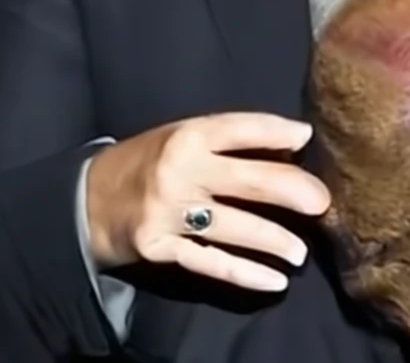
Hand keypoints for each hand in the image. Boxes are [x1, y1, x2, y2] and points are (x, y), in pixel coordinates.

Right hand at [86, 113, 329, 291]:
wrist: (87, 199)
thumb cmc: (152, 160)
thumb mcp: (184, 136)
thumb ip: (229, 141)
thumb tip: (291, 145)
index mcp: (189, 135)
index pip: (242, 129)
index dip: (277, 131)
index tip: (307, 137)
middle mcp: (180, 171)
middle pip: (246, 181)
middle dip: (291, 191)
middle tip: (322, 203)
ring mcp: (168, 213)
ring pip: (234, 227)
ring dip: (274, 241)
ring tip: (301, 251)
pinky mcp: (159, 249)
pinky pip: (211, 263)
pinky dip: (245, 273)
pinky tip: (275, 280)